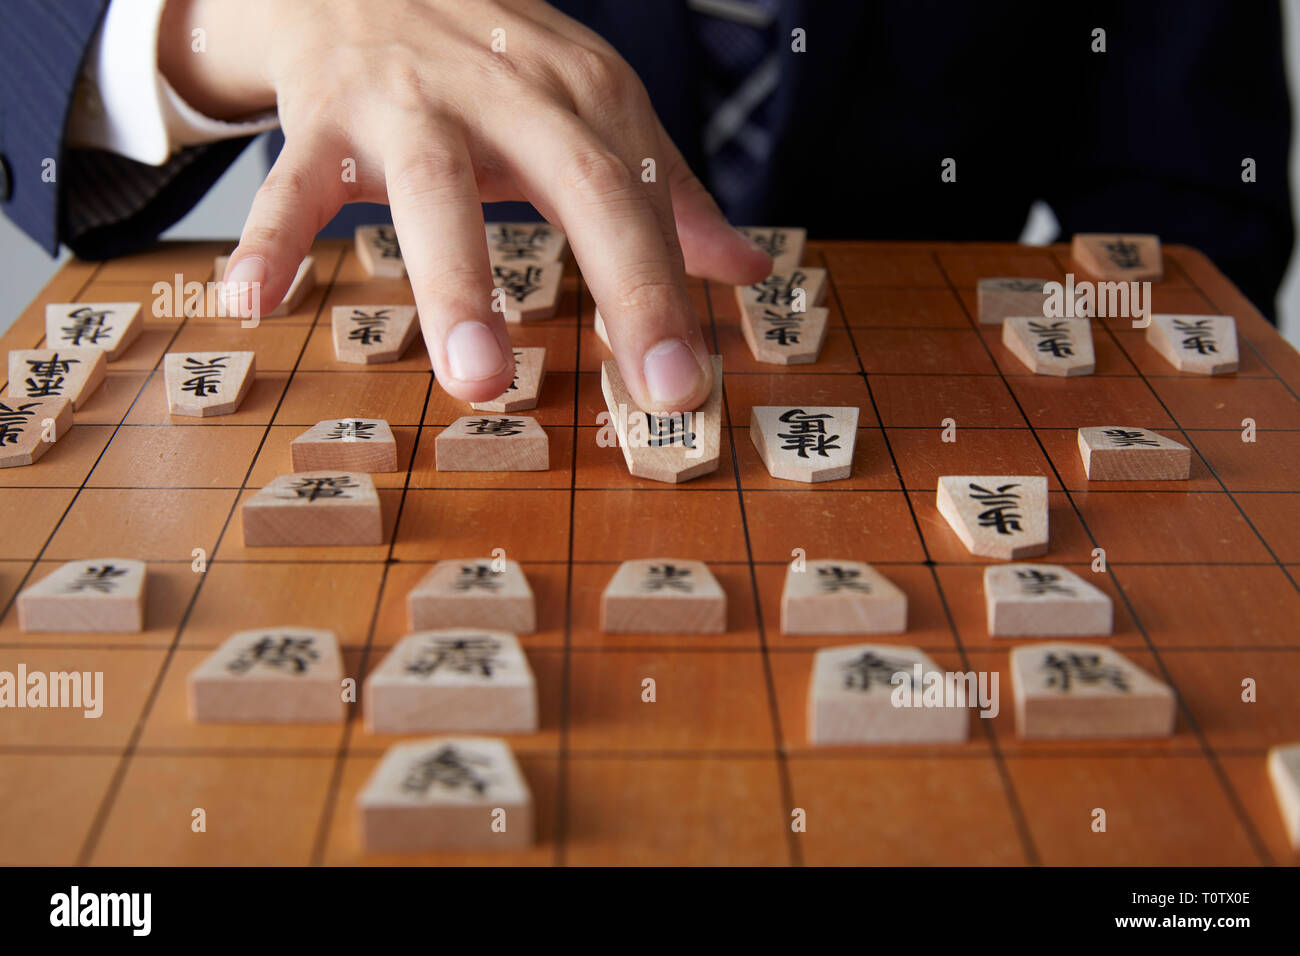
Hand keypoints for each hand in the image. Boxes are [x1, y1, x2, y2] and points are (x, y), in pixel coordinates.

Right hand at [160, 0, 772, 409]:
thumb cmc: (494, 58)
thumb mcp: (592, 109)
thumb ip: (669, 193)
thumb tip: (750, 269)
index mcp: (582, 96)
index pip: (639, 197)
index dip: (670, 288)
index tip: (688, 382)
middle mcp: (506, 89)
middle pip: (573, 180)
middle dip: (619, 282)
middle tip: (649, 386)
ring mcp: (408, 99)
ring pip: (434, 185)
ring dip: (457, 281)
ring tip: (477, 377)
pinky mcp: (323, 115)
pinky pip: (292, 183)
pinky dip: (272, 240)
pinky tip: (254, 305)